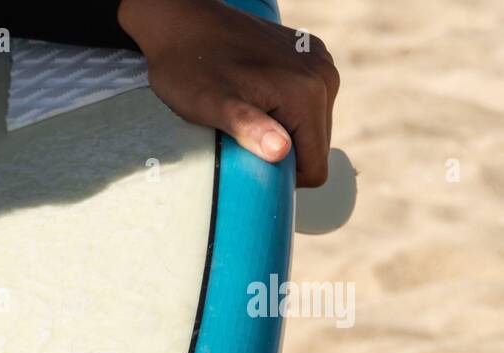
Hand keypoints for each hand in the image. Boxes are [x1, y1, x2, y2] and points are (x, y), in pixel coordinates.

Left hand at [118, 0, 339, 185]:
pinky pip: (306, 100)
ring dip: (282, 131)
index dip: (284, 178)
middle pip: (316, 145)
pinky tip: (254, 99)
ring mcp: (318, 61)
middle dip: (282, 152)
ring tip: (244, 116)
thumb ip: (248, 128)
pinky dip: (282, 110)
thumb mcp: (212, 104)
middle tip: (241, 137)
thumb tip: (282, 151)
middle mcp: (323, 75)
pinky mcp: (308, 54)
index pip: (315, 165)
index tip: (250, 167)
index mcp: (308, 92)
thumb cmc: (190, 68)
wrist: (182, 20)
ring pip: (312, 125)